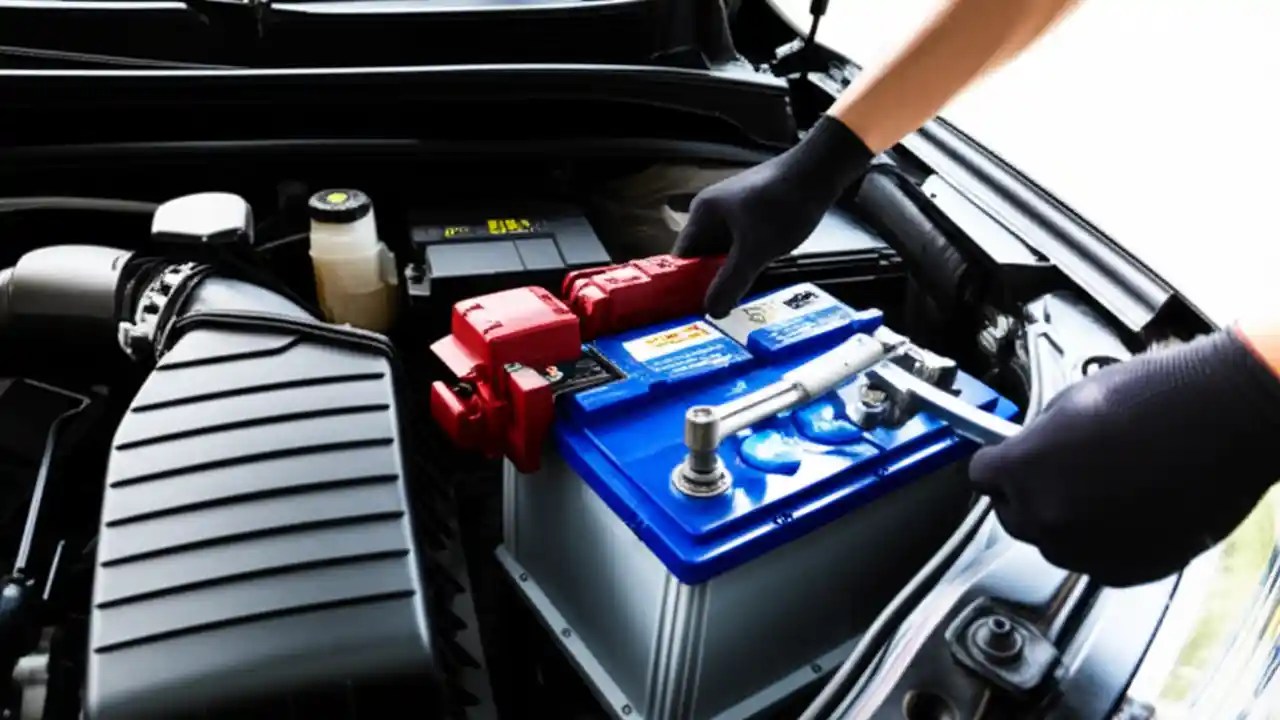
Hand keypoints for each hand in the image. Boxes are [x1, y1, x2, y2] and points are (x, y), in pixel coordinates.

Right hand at [672, 115, 873, 317]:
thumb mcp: (754, 250)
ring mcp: (734, 208)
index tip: (693, 307)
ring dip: (731, 269)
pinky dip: (747, 256)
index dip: (684, 283)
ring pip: (725, 248)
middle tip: (721, 305)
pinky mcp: (754, 209)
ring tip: (740, 293)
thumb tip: (711, 312)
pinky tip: (759, 271)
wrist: (819, 171)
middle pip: (703, 254)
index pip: (682, 256)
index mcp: (702, 213)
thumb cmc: (782, 206)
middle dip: (710, 278)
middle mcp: (713, 209)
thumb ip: (730, 282)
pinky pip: (742, 240)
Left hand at [970, 328, 1279, 585]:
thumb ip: (1037, 438)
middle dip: (1025, 492)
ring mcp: (1087, 549)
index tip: (1006, 459)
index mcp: (1025, 470)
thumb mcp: (1071, 401)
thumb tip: (1027, 452)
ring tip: (1100, 486)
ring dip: (1063, 519)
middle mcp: (1048, 517)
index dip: (997, 462)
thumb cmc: (1157, 398)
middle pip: (1011, 515)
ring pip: (1052, 542)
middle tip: (1055, 470)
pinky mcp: (1126, 569)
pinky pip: (1093, 561)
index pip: (981, 475)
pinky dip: (1100, 540)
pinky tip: (1125, 507)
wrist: (1226, 420)